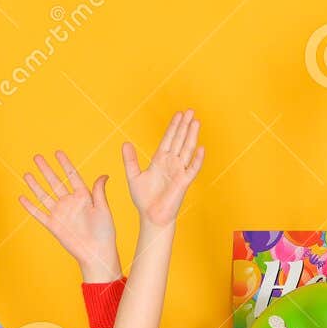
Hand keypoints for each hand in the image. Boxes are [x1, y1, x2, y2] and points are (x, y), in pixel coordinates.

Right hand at [18, 150, 119, 280]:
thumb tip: (104, 175)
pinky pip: (38, 214)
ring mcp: (60, 213)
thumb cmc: (104, 233)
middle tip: (37, 157)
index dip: (65, 165)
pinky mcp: (53, 225)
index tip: (58, 153)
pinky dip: (30, 206)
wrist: (97, 253)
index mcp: (83, 197)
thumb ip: (99, 192)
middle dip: (46, 170)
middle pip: (55, 182)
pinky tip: (22, 197)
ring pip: (44, 195)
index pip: (72, 176)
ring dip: (35, 185)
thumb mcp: (103, 209)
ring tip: (27, 173)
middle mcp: (70, 203)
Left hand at [122, 109, 203, 227]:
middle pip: (179, 140)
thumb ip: (130, 160)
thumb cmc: (143, 200)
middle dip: (184, 125)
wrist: (151, 216)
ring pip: (187, 149)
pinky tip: (201, 148)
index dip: (173, 126)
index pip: (168, 139)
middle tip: (190, 110)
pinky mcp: (183, 182)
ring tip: (196, 121)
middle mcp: (171, 164)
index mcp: (160, 161)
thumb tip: (125, 143)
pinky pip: (192, 169)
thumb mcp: (133, 176)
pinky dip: (197, 159)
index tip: (179, 114)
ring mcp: (179, 172)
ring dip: (191, 135)